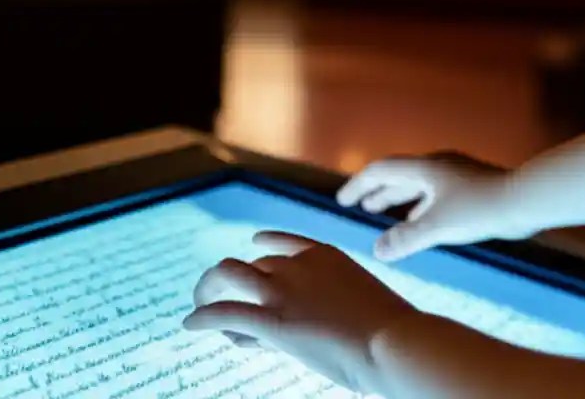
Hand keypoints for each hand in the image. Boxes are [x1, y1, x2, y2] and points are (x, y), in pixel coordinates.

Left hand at [184, 231, 421, 393]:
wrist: (396, 342)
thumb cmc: (394, 335)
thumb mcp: (365, 307)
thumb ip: (338, 307)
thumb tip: (330, 325)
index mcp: (323, 254)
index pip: (279, 243)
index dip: (261, 249)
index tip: (253, 255)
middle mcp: (297, 264)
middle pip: (249, 263)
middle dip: (230, 279)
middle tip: (220, 296)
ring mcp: (282, 290)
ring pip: (225, 274)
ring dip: (207, 289)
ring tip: (199, 305)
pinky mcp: (271, 319)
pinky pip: (222, 312)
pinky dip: (201, 317)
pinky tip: (188, 324)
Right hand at [338, 153, 533, 261]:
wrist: (526, 200)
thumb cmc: (479, 208)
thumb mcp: (438, 226)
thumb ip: (406, 238)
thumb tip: (378, 249)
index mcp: (425, 168)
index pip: (381, 171)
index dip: (358, 185)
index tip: (343, 201)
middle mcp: (438, 166)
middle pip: (399, 177)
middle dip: (377, 194)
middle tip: (360, 209)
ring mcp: (456, 175)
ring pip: (419, 187)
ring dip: (400, 202)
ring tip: (386, 219)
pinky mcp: (471, 187)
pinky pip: (435, 195)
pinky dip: (421, 209)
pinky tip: (424, 226)